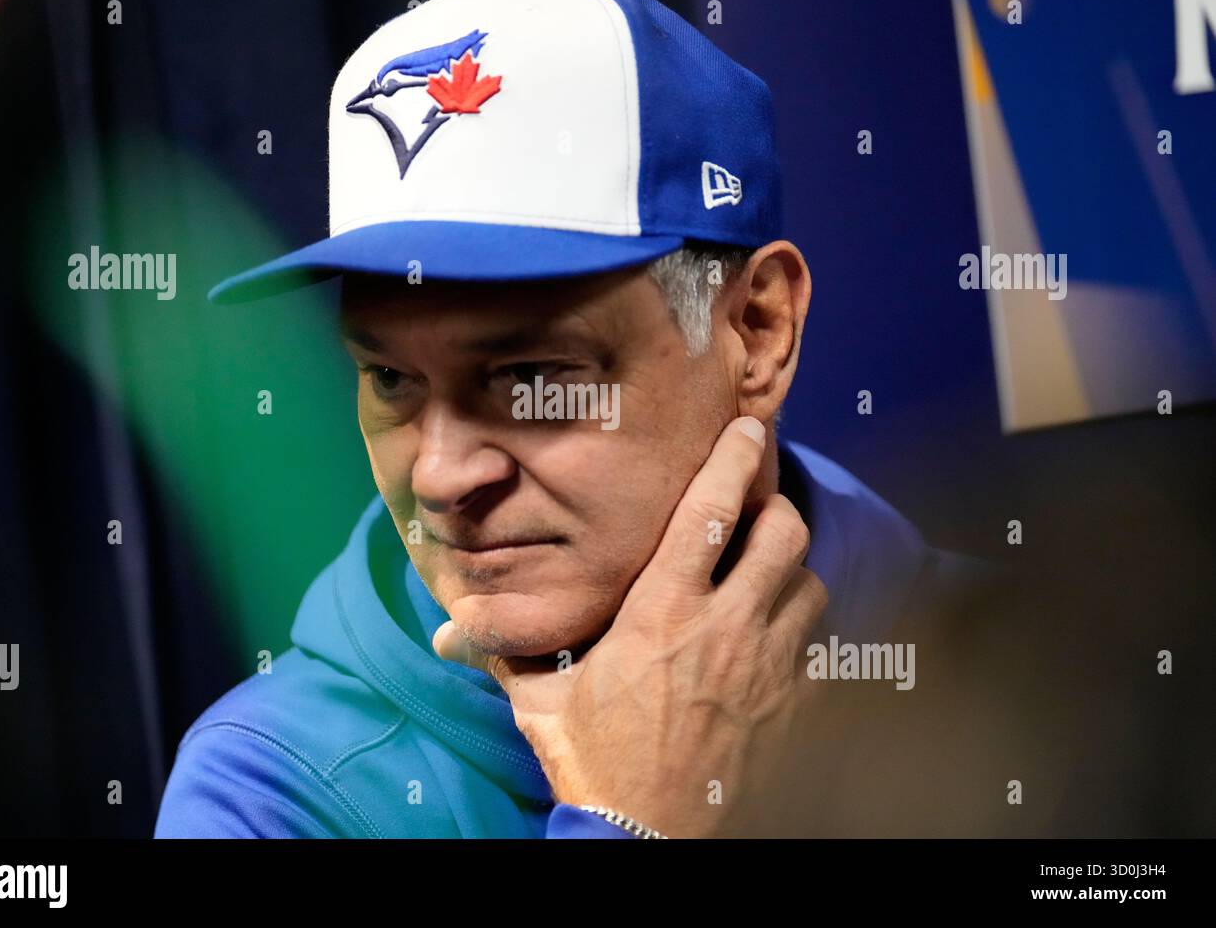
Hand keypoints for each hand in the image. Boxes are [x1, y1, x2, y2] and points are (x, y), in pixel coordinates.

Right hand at [432, 416, 827, 836]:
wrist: (646, 837)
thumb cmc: (594, 764)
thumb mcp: (544, 702)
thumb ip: (506, 652)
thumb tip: (447, 631)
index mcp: (662, 611)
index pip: (709, 511)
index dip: (732, 459)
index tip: (744, 427)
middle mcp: (725, 627)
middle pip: (782, 533)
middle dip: (774, 512)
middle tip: (753, 516)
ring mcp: (769, 666)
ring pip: (808, 585)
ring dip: (789, 576)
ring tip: (762, 583)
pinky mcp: (793, 705)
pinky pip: (817, 648)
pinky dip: (799, 634)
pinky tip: (772, 647)